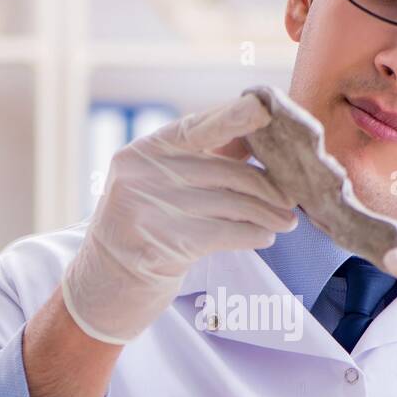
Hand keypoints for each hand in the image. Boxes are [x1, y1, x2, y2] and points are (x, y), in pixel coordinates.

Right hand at [61, 94, 298, 343]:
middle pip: (223, 172)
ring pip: (230, 204)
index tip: (264, 110)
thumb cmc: (143, 229)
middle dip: (265, 186)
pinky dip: (251, 234)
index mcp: (142, 152)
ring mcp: (149, 209)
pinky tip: (265, 237)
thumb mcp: (158, 186)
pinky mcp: (163, 245)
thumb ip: (199, 161)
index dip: (233, 118)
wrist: (104, 286)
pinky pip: (225, 233)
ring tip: (286, 221)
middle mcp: (141, 175)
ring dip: (266, 214)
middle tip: (292, 197)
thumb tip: (252, 140)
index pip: (196, 128)